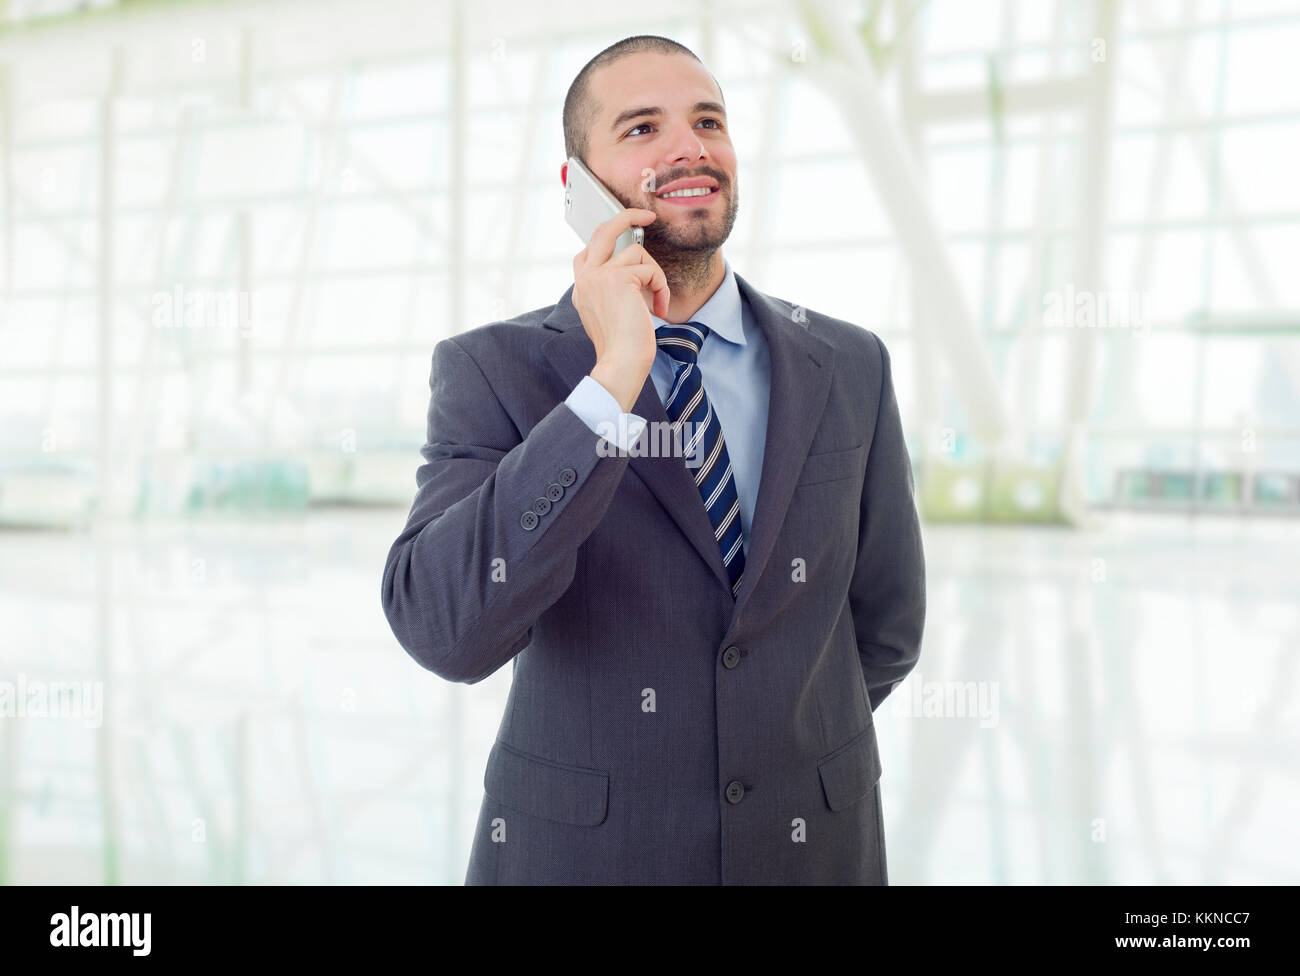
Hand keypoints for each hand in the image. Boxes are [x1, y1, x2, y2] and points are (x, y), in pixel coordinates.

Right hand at [571, 209, 668, 410]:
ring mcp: (598, 275)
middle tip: (647, 215)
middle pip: (603, 230)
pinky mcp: (618, 278)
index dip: (611, 235)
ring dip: (655, 276)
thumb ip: (614, 289)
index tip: (631, 229)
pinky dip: (660, 287)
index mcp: (582, 288)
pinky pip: (649, 269)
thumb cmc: (622, 347)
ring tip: (657, 301)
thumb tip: (634, 268)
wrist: (621, 363)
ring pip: (637, 253)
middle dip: (627, 216)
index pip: (590, 249)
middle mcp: (585, 278)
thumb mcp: (611, 313)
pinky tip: (659, 309)